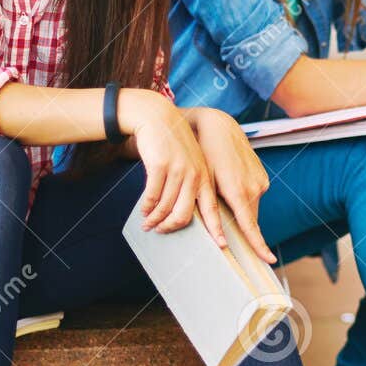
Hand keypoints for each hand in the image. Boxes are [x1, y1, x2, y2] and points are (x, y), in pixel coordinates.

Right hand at [127, 92, 211, 234]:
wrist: (158, 118)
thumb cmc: (173, 144)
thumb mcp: (189, 162)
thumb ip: (192, 184)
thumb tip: (185, 212)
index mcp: (204, 177)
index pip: (212, 209)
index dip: (217, 229)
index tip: (222, 246)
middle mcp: (194, 175)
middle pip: (184, 215)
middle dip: (170, 227)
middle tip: (160, 231)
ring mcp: (178, 170)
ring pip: (165, 207)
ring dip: (154, 219)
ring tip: (147, 224)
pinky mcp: (160, 166)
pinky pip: (151, 196)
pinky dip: (146, 207)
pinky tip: (143, 211)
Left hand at [190, 108, 275, 263]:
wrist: (219, 126)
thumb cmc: (204, 154)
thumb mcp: (203, 183)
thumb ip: (211, 211)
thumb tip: (218, 237)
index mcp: (238, 192)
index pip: (251, 227)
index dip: (259, 246)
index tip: (269, 260)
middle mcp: (254, 188)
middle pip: (249, 219)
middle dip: (239, 226)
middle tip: (224, 224)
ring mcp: (261, 181)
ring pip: (251, 207)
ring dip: (240, 209)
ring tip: (223, 192)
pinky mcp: (262, 176)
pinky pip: (253, 195)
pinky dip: (244, 197)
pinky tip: (231, 183)